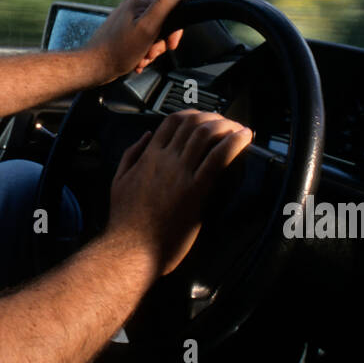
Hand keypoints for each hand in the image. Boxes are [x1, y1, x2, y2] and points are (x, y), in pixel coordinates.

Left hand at [84, 0, 187, 83]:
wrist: (94, 67)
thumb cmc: (118, 51)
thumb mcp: (147, 28)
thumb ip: (164, 6)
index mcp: (139, 3)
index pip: (169, 12)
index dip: (173, 32)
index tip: (170, 45)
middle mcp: (132, 9)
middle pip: (161, 26)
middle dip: (159, 44)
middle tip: (150, 53)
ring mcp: (127, 22)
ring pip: (152, 37)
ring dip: (150, 52)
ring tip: (141, 59)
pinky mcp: (123, 34)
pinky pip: (141, 43)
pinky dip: (142, 54)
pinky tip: (136, 61)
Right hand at [107, 110, 251, 276]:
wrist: (130, 248)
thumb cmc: (125, 220)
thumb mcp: (119, 180)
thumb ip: (131, 154)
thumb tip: (146, 135)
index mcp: (149, 156)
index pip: (173, 120)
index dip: (194, 114)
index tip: (207, 118)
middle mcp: (165, 160)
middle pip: (193, 123)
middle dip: (215, 118)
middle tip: (228, 124)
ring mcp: (180, 174)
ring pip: (206, 135)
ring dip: (227, 127)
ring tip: (240, 130)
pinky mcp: (194, 191)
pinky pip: (217, 159)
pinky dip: (234, 144)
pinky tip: (244, 138)